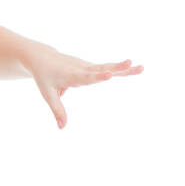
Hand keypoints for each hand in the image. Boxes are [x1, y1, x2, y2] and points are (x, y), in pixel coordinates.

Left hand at [29, 44, 143, 128]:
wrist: (43, 58)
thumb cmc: (45, 77)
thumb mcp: (48, 94)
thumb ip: (57, 110)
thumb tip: (62, 128)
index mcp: (71, 74)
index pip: (87, 77)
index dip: (98, 76)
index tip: (109, 74)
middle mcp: (82, 68)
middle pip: (102, 68)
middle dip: (116, 67)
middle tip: (131, 62)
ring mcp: (88, 66)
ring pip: (108, 67)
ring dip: (124, 68)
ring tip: (141, 68)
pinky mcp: (91, 67)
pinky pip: (107, 68)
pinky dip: (120, 68)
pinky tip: (134, 68)